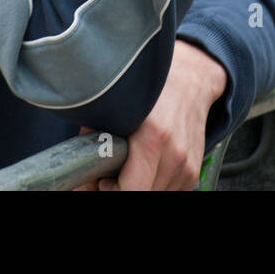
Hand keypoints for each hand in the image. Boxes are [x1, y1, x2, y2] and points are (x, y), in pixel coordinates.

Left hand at [97, 39, 227, 190]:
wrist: (191, 79)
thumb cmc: (150, 89)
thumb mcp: (114, 107)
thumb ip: (93, 141)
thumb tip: (80, 176)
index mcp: (153, 137)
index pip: (132, 189)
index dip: (110, 189)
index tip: (104, 178)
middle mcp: (175, 153)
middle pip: (143, 193)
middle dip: (123, 189)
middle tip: (113, 174)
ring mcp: (187, 164)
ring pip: (157, 194)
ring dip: (142, 187)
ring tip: (133, 166)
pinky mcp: (194, 170)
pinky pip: (170, 191)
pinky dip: (156, 185)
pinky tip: (150, 166)